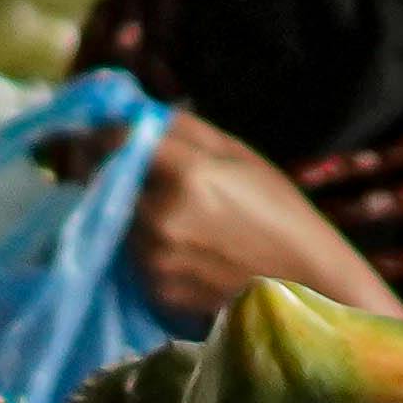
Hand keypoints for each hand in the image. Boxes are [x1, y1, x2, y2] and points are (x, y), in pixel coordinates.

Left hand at [128, 112, 391, 326]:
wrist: (305, 284)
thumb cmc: (278, 211)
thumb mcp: (239, 155)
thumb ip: (183, 129)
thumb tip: (134, 113)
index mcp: (186, 173)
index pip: (115, 140)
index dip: (102, 134)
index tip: (98, 135)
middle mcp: (161, 216)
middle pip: (110, 184)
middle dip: (119, 178)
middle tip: (143, 180)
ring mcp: (154, 258)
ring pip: (119, 223)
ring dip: (132, 215)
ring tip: (176, 221)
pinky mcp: (154, 290)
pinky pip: (133, 257)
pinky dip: (147, 249)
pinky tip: (184, 251)